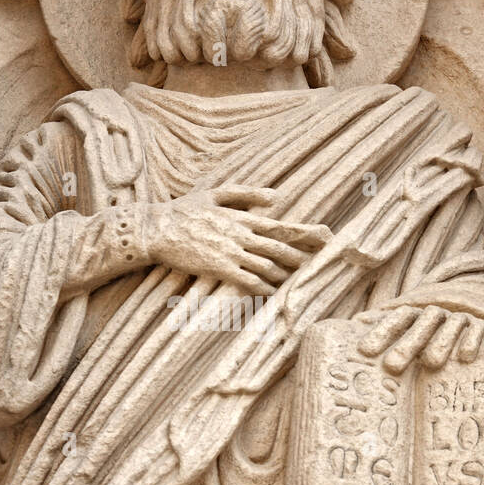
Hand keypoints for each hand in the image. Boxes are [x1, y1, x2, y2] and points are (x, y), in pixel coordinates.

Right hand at [146, 186, 330, 293]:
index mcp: (241, 216)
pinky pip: (248, 280)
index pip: (280, 225)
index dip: (306, 232)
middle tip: (320, 263)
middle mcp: (240, 234)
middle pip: (279, 247)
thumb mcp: (214, 193)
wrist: (157, 229)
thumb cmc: (183, 210)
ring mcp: (230, 252)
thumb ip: (245, 193)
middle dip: (302, 256)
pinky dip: (264, 286)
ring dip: (285, 273)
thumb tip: (276, 196)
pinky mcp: (219, 267)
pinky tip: (273, 290)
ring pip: (267, 265)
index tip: (326, 235)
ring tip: (297, 279)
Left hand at [356, 305, 483, 374]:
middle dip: (407, 344)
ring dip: (441, 342)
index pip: (397, 318)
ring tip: (431, 363)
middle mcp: (436, 313)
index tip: (364, 350)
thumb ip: (383, 324)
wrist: (474, 307)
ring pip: (450, 325)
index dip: (381, 331)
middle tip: (392, 366)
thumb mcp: (408, 327)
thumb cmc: (432, 330)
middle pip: (420, 324)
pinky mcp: (483, 324)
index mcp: (416, 314)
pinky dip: (472, 340)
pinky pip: (478, 329)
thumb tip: (353, 323)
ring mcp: (459, 317)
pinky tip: (466, 358)